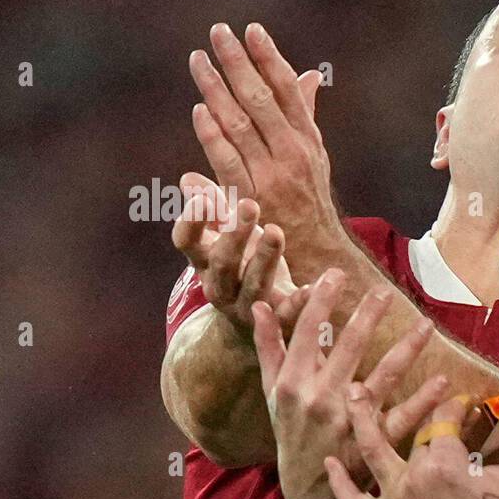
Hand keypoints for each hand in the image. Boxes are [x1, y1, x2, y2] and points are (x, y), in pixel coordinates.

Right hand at [171, 173, 308, 339]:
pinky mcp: (275, 321)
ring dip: (264, 258)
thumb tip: (189, 178)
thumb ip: (212, 208)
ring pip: (253, 283)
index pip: (186, 242)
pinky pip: (286, 313)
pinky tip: (311, 287)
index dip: (191, 222)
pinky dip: (298, 301)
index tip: (203, 200)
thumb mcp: (225, 235)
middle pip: (222, 262)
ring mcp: (245, 306)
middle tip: (249, 204)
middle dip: (234, 235)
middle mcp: (218, 286)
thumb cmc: (239, 263)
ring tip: (276, 231)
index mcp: (203, 261)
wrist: (254, 320)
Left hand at [189, 21, 340, 265]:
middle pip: (262, 100)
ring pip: (240, 124)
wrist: (315, 251)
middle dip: (239, 63)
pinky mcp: (251, 198)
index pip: (288, 90)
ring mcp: (272, 176)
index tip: (252, 30)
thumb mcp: (315, 155)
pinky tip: (199, 109)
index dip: (269, 58)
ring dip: (216, 89)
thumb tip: (309, 75)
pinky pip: (228, 160)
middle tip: (218, 32)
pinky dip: (213, 134)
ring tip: (198, 59)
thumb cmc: (310, 199)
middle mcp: (293, 154)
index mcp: (308, 140)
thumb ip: (305, 115)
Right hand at [253, 274, 449, 498]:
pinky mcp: (374, 443)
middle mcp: (319, 400)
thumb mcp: (273, 393)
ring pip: (382, 377)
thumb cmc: (291, 432)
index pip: (305, 333)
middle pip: (346, 348)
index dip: (320, 301)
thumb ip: (269, 348)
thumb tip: (261, 306)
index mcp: (291, 384)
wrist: (308, 490)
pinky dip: (425, 399)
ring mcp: (349, 422)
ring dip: (407, 349)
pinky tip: (445, 381)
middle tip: (384, 291)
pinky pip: (404, 417)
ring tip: (426, 325)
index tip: (336, 274)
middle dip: (366, 316)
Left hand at [326, 384, 498, 498]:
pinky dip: (340, 483)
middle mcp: (412, 479)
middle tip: (403, 382)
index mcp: (444, 464)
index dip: (457, 405)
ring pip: (371, 453)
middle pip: (409, 431)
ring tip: (353, 393)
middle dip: (417, 408)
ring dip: (360, 421)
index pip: (444, 419)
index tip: (468, 402)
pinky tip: (329, 461)